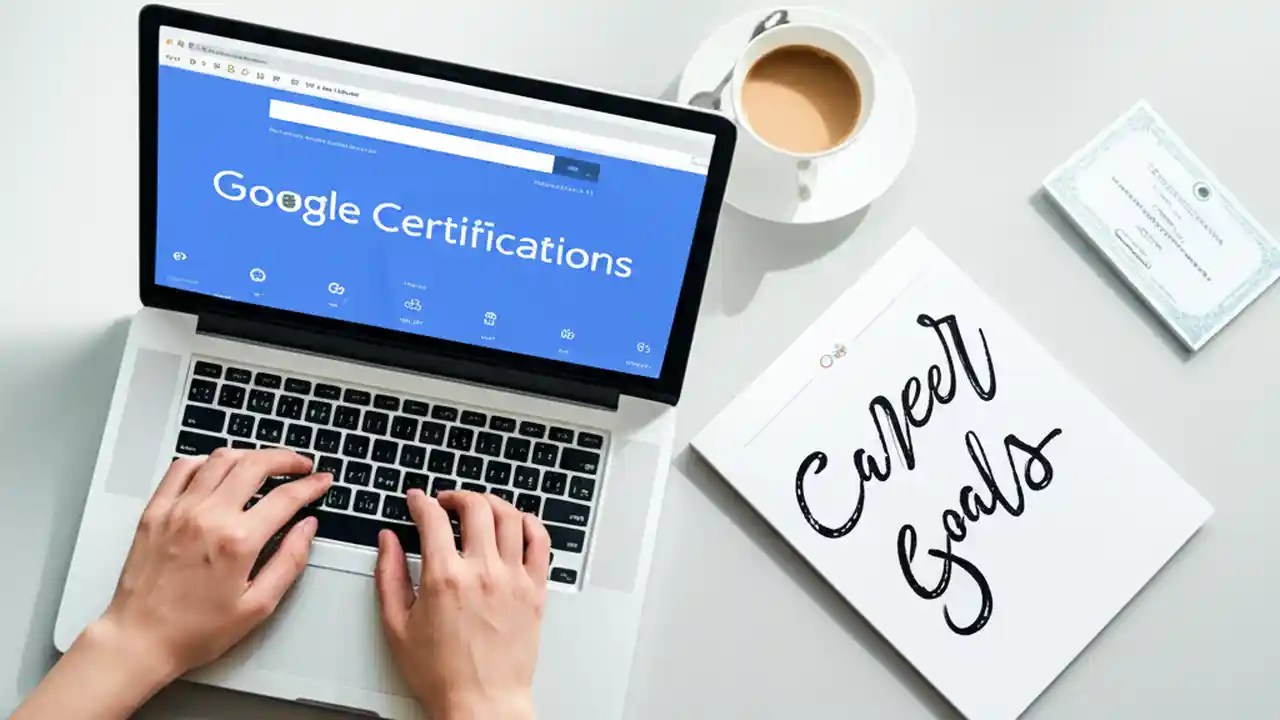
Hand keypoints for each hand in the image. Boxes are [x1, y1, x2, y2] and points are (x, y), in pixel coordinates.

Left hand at [14, 448, 331, 719]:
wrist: (139, 640)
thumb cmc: (196, 630)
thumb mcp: (258, 606)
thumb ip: (289, 561)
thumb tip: (308, 527)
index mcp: (238, 542)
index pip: (286, 497)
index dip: (311, 485)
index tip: (322, 481)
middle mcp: (208, 516)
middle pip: (255, 465)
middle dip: (285, 459)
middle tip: (300, 465)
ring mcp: (178, 509)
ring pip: (221, 459)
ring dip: (250, 455)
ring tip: (264, 464)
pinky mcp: (155, 511)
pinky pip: (182, 468)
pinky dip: (206, 461)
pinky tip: (218, 470)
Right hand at [376, 490, 549, 719]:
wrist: (482, 704)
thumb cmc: (442, 674)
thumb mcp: (397, 626)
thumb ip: (388, 576)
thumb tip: (387, 540)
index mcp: (445, 579)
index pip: (432, 518)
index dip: (420, 501)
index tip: (416, 500)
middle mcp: (482, 572)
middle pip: (475, 508)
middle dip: (456, 496)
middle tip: (446, 502)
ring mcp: (513, 579)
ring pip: (510, 516)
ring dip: (491, 502)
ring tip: (478, 507)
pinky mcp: (535, 590)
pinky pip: (540, 541)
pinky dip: (529, 523)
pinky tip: (516, 523)